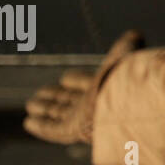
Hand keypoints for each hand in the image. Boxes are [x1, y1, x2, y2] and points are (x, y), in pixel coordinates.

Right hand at [22, 29, 144, 143]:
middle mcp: (94, 104)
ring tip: (31, 104)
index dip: (76, 80)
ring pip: (60, 114)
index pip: (88, 83)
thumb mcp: (124, 58)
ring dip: (45, 109)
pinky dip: (41, 126)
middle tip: (41, 91)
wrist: (129, 104)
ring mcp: (83, 118)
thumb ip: (127, 47)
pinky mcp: (73, 131)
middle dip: (57, 96)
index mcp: (106, 86)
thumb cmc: (126, 79)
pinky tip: (28, 122)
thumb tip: (136, 33)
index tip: (65, 78)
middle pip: (71, 101)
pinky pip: (53, 129)